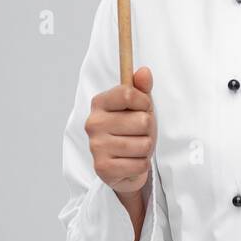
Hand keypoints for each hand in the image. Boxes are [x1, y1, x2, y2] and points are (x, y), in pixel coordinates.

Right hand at [85, 66, 156, 200]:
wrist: (124, 165)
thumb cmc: (132, 131)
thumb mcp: (139, 107)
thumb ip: (141, 88)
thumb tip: (144, 72)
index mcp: (100, 103)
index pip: (128, 94)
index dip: (144, 102)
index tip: (143, 108)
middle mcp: (94, 123)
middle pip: (141, 121)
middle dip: (147, 130)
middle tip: (138, 133)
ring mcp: (96, 146)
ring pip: (143, 144)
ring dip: (145, 148)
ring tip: (135, 148)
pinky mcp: (103, 168)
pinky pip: (140, 164)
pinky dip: (141, 165)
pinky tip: (131, 162)